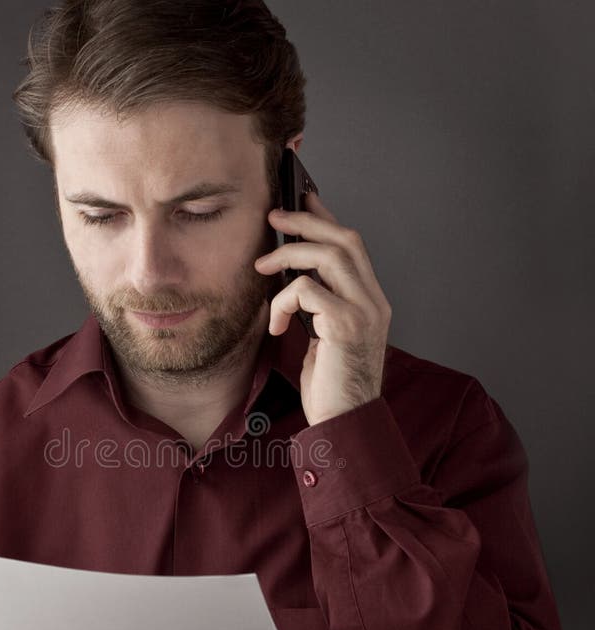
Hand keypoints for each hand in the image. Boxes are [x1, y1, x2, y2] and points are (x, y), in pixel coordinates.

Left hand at [254, 192, 391, 423]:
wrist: (345, 424)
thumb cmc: (331, 388)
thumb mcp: (324, 339)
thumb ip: (319, 308)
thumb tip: (292, 279)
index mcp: (371, 302)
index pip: (353, 247)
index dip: (326, 219)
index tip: (303, 199)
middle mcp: (374, 302)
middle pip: (346, 240)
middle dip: (306, 221)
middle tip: (274, 216)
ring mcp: (364, 312)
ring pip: (329, 256)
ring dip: (289, 254)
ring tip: (262, 266)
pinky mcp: (345, 326)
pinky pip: (307, 291)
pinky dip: (282, 302)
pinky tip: (275, 326)